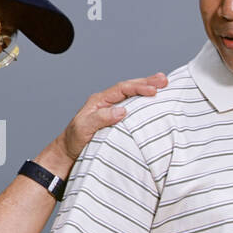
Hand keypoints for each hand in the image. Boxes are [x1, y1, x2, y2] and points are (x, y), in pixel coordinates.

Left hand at [49, 73, 168, 167]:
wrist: (69, 153)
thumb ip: (101, 118)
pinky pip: (133, 107)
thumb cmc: (74, 141)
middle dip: (147, 82)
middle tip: (164, 80)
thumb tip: (122, 110)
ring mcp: (112, 110)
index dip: (138, 88)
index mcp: (99, 101)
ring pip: (132, 96)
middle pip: (129, 88)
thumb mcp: (84, 129)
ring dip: (147, 89)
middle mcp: (106, 102)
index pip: (121, 89)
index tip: (153, 90)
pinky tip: (154, 101)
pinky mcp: (116, 120)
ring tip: (163, 84)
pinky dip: (145, 102)